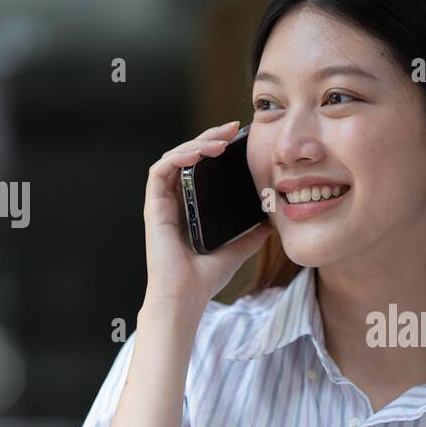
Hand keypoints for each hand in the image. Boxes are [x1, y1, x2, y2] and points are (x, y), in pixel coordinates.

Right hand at [142, 120, 272, 313]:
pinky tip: (198, 153)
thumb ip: (251, 235)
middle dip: (210, 137)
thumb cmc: (205, 279)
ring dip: (196, 143)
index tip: (239, 138)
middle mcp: (174, 201)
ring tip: (220, 140)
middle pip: (188, 157)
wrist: (186, 298)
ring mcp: (161, 203)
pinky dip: (178, 157)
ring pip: (174, 158)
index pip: (201, 167)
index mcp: (190, 207)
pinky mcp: (153, 207)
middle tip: (233, 128)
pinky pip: (160, 171)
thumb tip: (272, 222)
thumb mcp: (238, 251)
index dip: (216, 148)